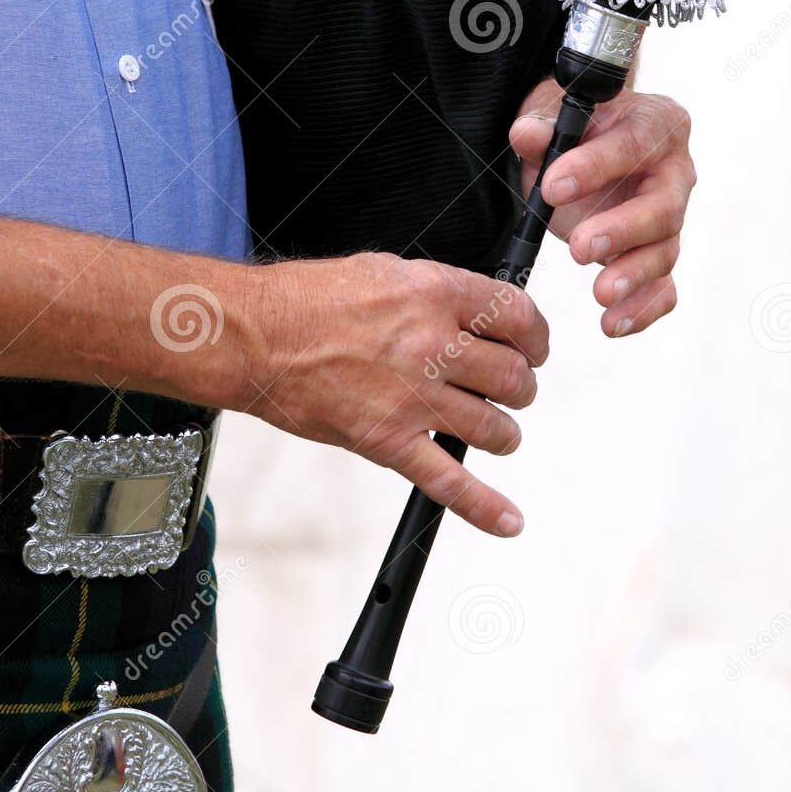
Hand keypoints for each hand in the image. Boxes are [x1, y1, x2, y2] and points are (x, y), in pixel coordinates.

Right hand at [238, 253, 549, 535]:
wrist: (254, 337)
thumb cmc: (305, 300)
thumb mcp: (384, 271)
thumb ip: (436, 293)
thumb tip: (473, 311)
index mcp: (434, 294)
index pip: (517, 317)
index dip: (536, 336)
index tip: (534, 346)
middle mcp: (431, 345)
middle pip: (513, 376)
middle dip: (520, 386)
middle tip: (511, 389)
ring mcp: (412, 398)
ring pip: (493, 427)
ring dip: (504, 433)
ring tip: (496, 431)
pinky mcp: (387, 441)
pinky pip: (449, 482)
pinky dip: (484, 507)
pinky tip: (508, 520)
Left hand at [508, 80, 695, 337]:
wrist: (585, 151)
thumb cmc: (576, 131)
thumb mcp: (554, 117)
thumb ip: (542, 128)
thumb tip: (526, 135)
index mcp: (656, 124)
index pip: (634, 144)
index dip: (595, 166)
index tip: (553, 187)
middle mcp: (674, 173)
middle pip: (663, 207)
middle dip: (622, 230)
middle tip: (578, 248)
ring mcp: (669, 219)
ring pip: (664, 252)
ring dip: (633, 277)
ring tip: (601, 295)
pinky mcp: (657, 255)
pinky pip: (662, 287)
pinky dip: (643, 309)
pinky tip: (613, 324)